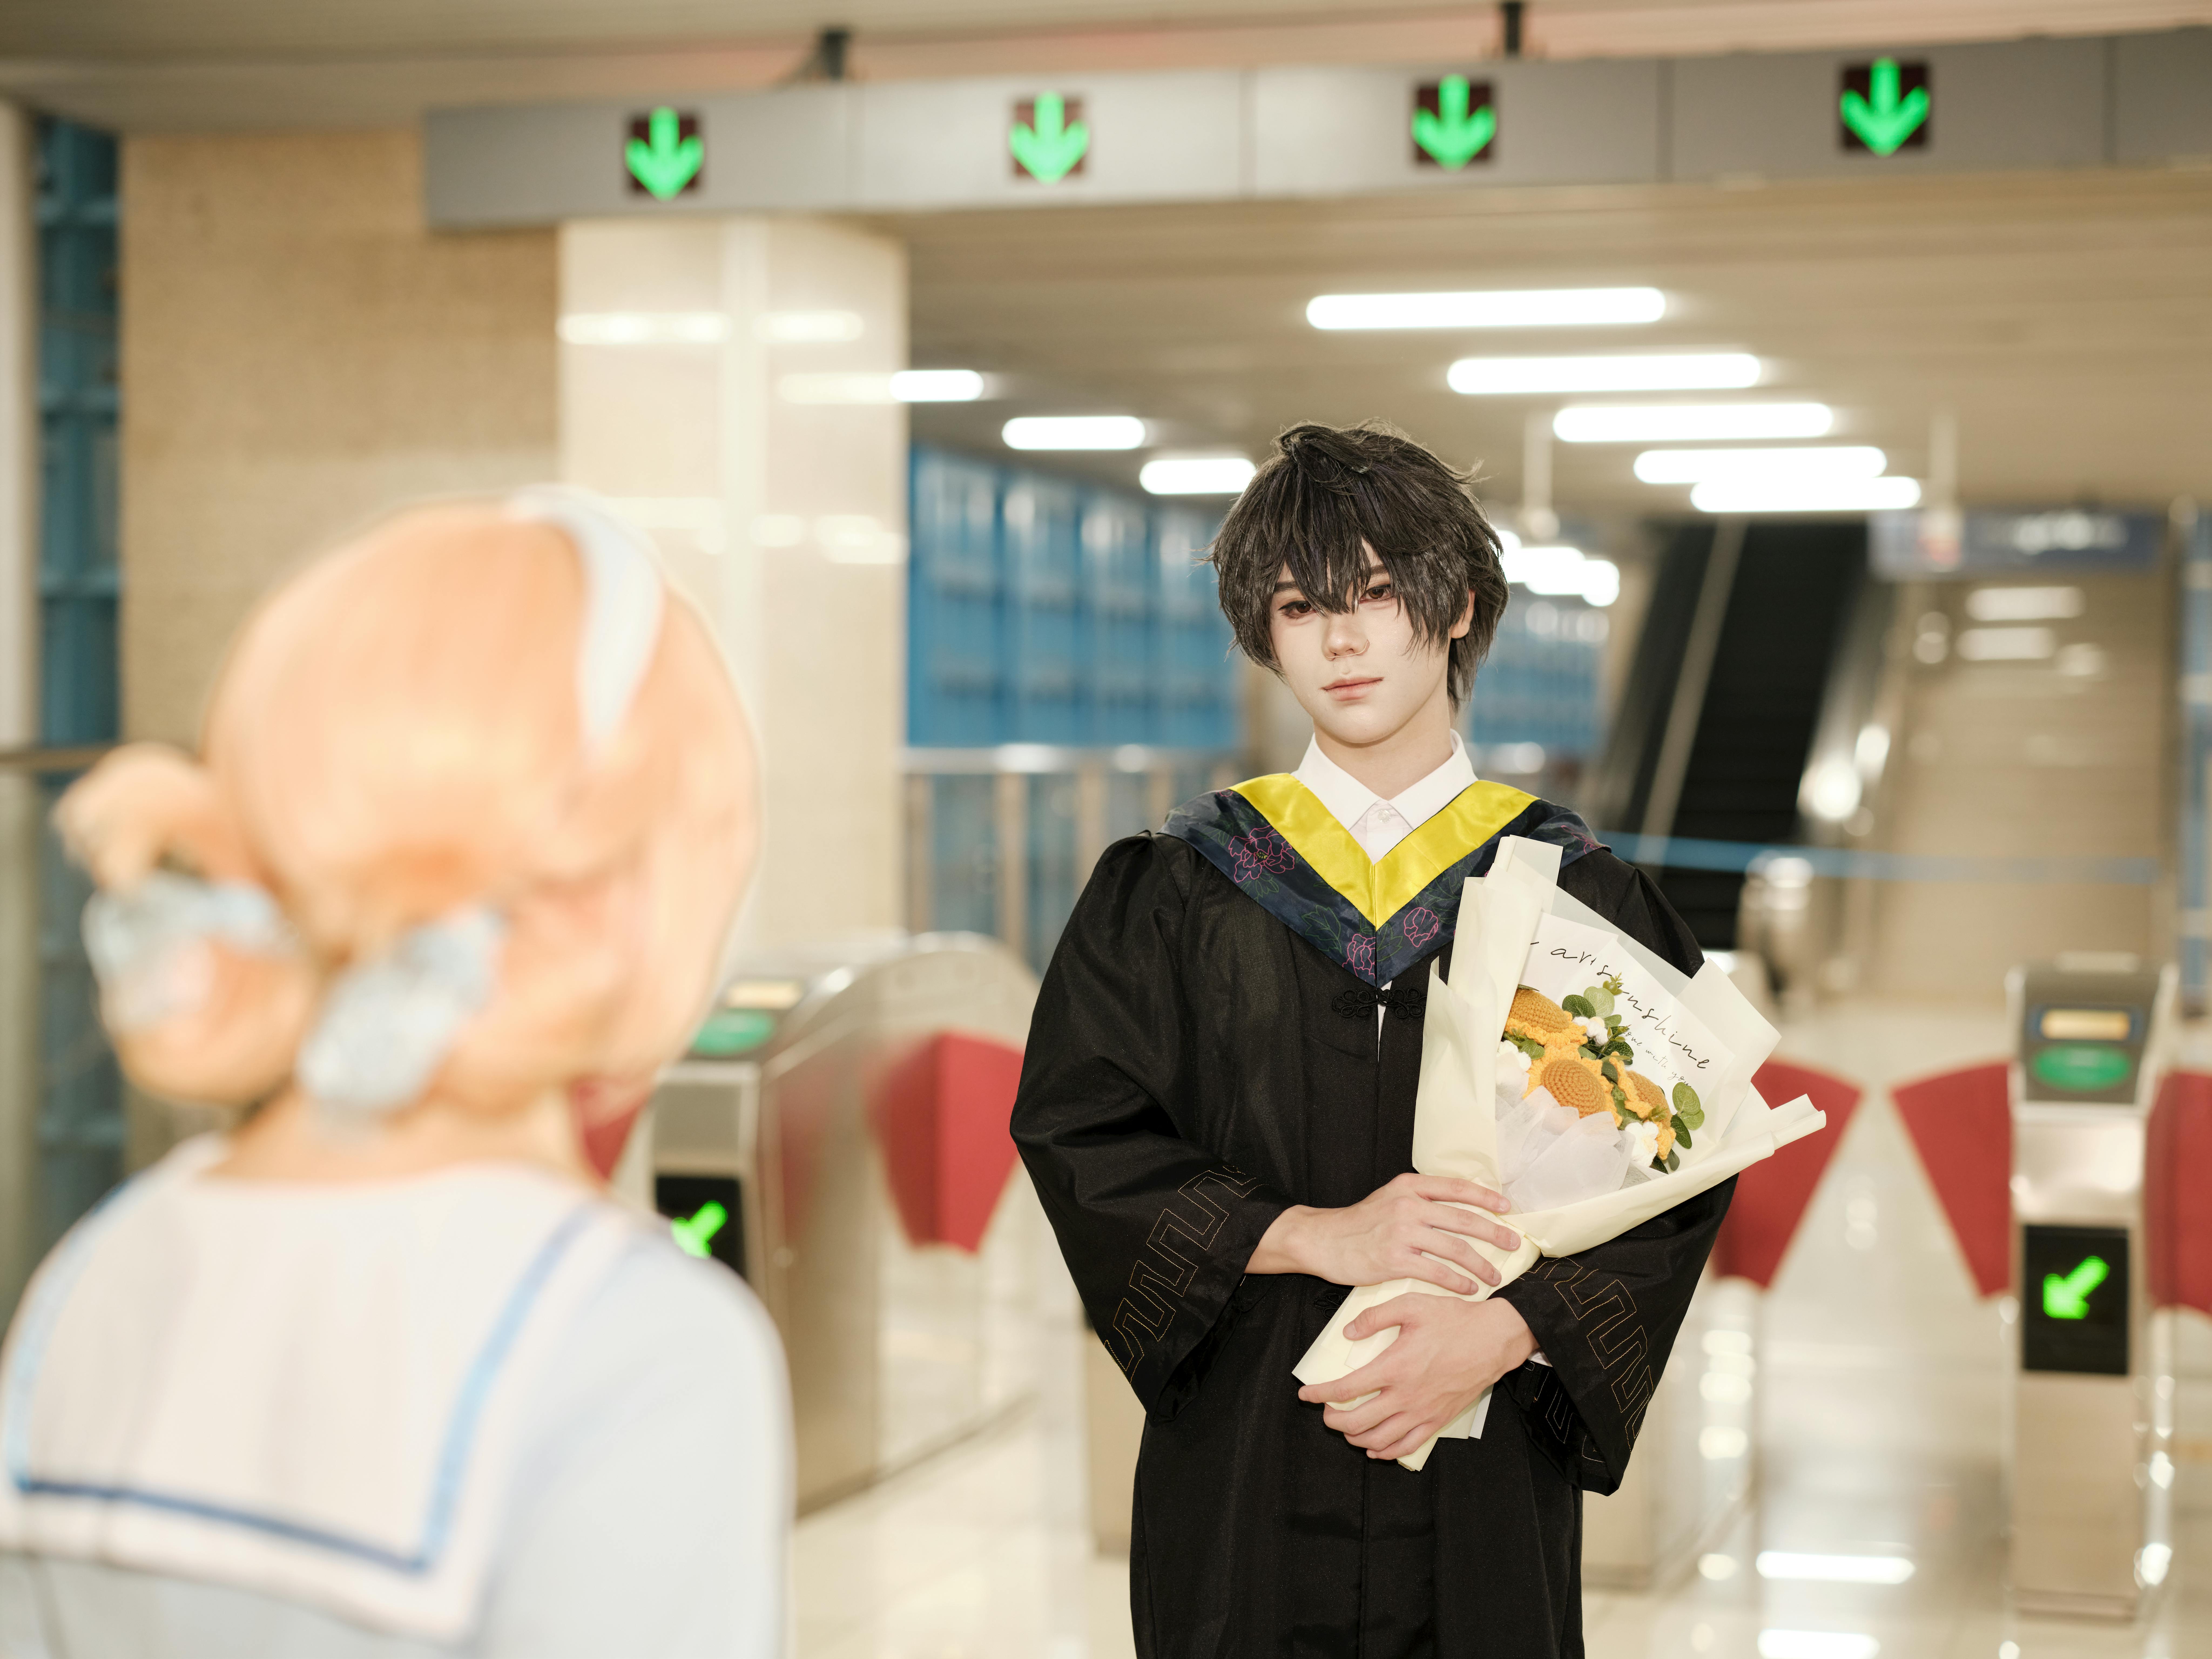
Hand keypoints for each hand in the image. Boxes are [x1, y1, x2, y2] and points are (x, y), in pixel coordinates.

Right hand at [1247, 1172, 1519, 1295]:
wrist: (1323, 1240)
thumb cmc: (1359, 1222)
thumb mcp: (1389, 1197)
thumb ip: (1419, 1199)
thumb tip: (1457, 1205)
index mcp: (1409, 1186)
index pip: (1457, 1188)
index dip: (1486, 1196)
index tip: (1507, 1207)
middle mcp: (1408, 1206)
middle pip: (1464, 1219)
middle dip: (1494, 1233)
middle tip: (1513, 1244)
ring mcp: (1402, 1232)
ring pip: (1455, 1248)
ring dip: (1481, 1265)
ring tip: (1494, 1276)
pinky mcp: (1395, 1260)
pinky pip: (1437, 1272)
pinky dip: (1458, 1282)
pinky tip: (1468, 1289)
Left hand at [1296, 1294, 1537, 1460]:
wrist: (1494, 1339)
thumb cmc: (1454, 1320)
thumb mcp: (1411, 1304)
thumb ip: (1375, 1316)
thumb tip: (1348, 1332)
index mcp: (1395, 1367)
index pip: (1346, 1389)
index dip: (1320, 1395)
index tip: (1305, 1394)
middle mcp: (1406, 1395)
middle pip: (1357, 1422)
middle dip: (1333, 1421)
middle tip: (1325, 1414)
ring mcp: (1423, 1412)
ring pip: (1379, 1440)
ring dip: (1355, 1438)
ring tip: (1345, 1429)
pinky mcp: (1438, 1419)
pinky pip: (1407, 1445)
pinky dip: (1386, 1452)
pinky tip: (1375, 1449)